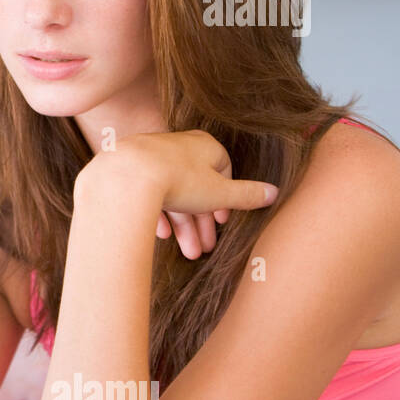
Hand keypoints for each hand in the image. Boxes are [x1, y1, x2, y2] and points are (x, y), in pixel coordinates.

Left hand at [89, 130, 278, 257]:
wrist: (125, 176)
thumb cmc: (178, 180)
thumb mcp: (220, 193)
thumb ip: (247, 195)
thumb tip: (274, 193)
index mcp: (204, 146)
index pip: (222, 172)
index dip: (224, 200)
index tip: (222, 223)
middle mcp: (177, 146)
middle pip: (195, 189)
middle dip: (201, 223)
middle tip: (203, 249)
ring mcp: (150, 156)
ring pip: (170, 194)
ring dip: (181, 226)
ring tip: (186, 254)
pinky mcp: (128, 169)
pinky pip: (145, 193)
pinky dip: (155, 214)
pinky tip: (160, 235)